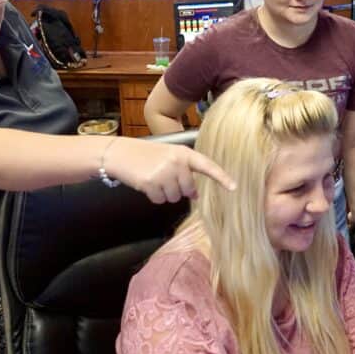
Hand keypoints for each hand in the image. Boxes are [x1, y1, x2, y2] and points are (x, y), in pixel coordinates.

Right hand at [106, 138, 235, 203]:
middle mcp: (176, 162)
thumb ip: (184, 172)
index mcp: (183, 153)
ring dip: (165, 193)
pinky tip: (147, 184)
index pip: (207, 166)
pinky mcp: (151, 183)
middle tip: (164, 178)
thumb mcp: (168, 157)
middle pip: (188, 189)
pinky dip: (154, 196)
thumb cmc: (146, 155)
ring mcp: (164, 173)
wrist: (120, 153)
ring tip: (154, 179)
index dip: (221, 177)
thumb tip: (195, 194)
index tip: (234, 187)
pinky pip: (160, 200)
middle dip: (178, 189)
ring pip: (174, 197)